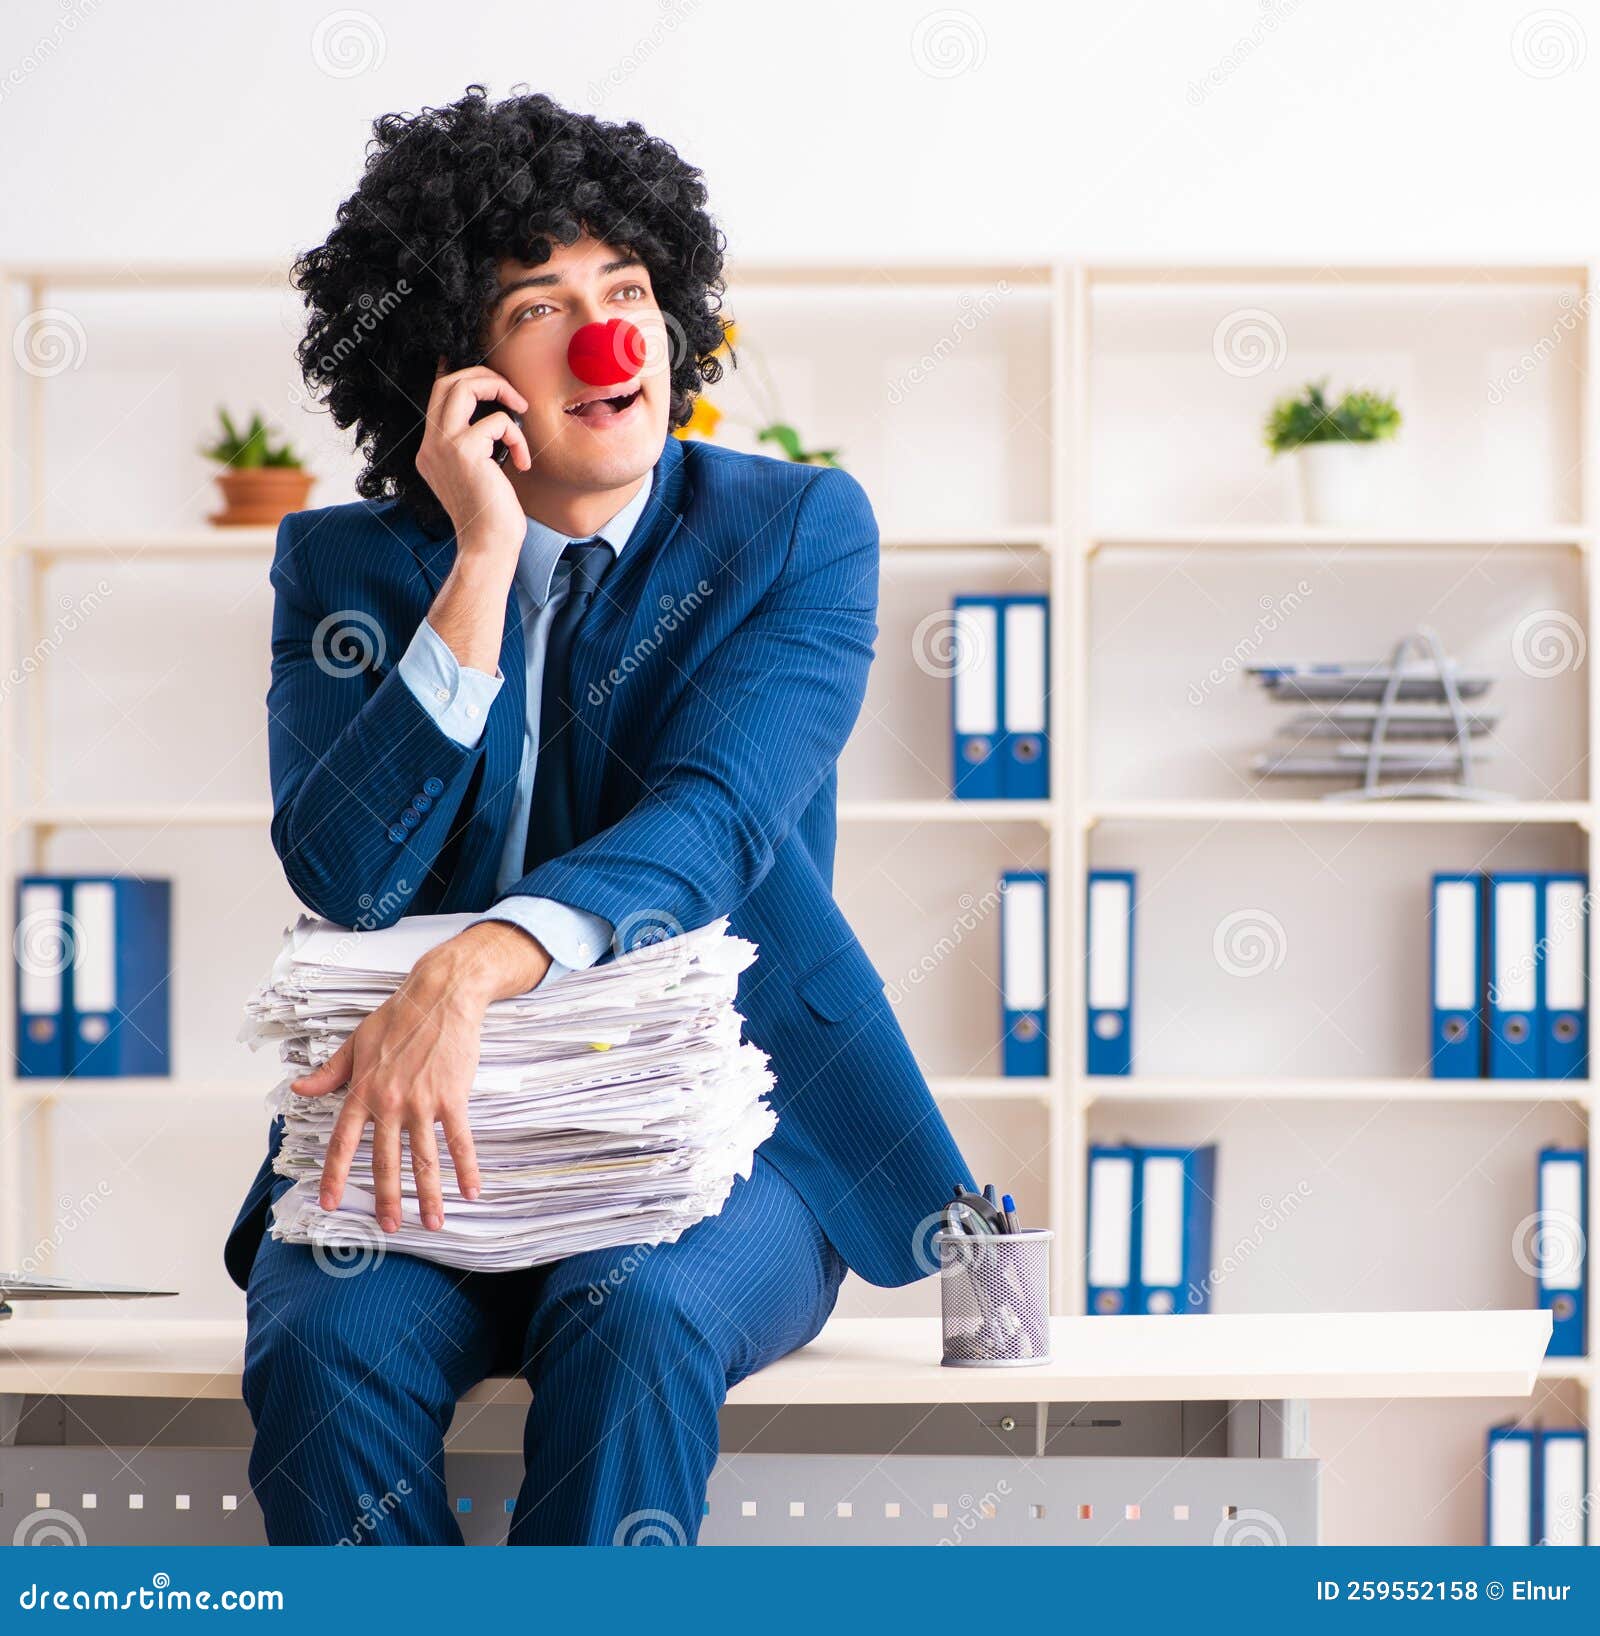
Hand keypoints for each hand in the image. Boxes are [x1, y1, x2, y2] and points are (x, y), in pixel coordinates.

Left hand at [290, 922, 552, 1231]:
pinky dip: (466, 1168)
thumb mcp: (355, 1043)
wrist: (440, 996)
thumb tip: (299, 1089)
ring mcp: (422, 1103)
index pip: (342, 1142)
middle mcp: (389, 1103)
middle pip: (385, 1161)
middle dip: (386, 1198)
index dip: (334, 1175)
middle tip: (390, 1227)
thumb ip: (329, 1073)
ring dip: (428, 1195)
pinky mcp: (452, 1098)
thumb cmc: (398, 1017)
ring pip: (423, 1159)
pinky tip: (471, 1191)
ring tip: (434, 1223)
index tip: (329, 1203)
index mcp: (362, 1092)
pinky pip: (459, 1141)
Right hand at [414, 363, 531, 560]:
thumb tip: (495, 418)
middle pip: (447, 382)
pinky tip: (521, 463)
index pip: (437, 396)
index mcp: (431, 450)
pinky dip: (517, 437)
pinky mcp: (464, 451)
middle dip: (485, 377)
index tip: (486, 371)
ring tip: (521, 412)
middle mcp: (430, 445)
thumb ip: (476, 446)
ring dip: (500, 390)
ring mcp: (443, 446)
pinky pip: (498, 421)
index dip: (458, 374)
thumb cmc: (491, 515)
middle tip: (513, 396)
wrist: (489, 546)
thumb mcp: (478, 474)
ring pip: (464, 387)